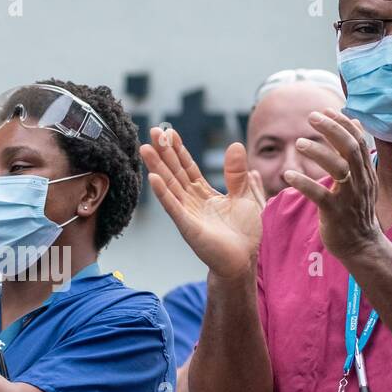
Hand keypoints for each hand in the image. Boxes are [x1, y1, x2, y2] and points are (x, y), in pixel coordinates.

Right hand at [140, 126, 263, 278]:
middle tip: (152, 131)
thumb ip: (238, 174)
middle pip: (175, 172)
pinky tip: (153, 178)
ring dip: (157, 167)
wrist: (244, 260)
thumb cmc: (246, 233)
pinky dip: (163, 193)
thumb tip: (237, 146)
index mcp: (205, 194)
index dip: (179, 150)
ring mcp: (187, 214)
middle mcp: (192, 202)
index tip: (169, 132)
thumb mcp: (246, 196)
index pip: (188, 168)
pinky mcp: (188, 227)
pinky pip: (174, 207)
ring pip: (170, 186)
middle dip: (163, 152)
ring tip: (145, 149)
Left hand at [285, 109, 382, 261]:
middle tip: (311, 117)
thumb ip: (355, 153)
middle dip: (332, 129)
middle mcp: (360, 181)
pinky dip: (304, 183)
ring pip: (338, 169)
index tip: (325, 110)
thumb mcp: (361, 179)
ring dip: (318, 153)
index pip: (357, 140)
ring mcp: (349, 197)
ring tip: (298, 143)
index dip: (342, 123)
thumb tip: (355, 123)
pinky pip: (320, 196)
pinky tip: (288, 175)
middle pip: (350, 148)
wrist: (362, 246)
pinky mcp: (336, 214)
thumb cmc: (356, 210)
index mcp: (365, 171)